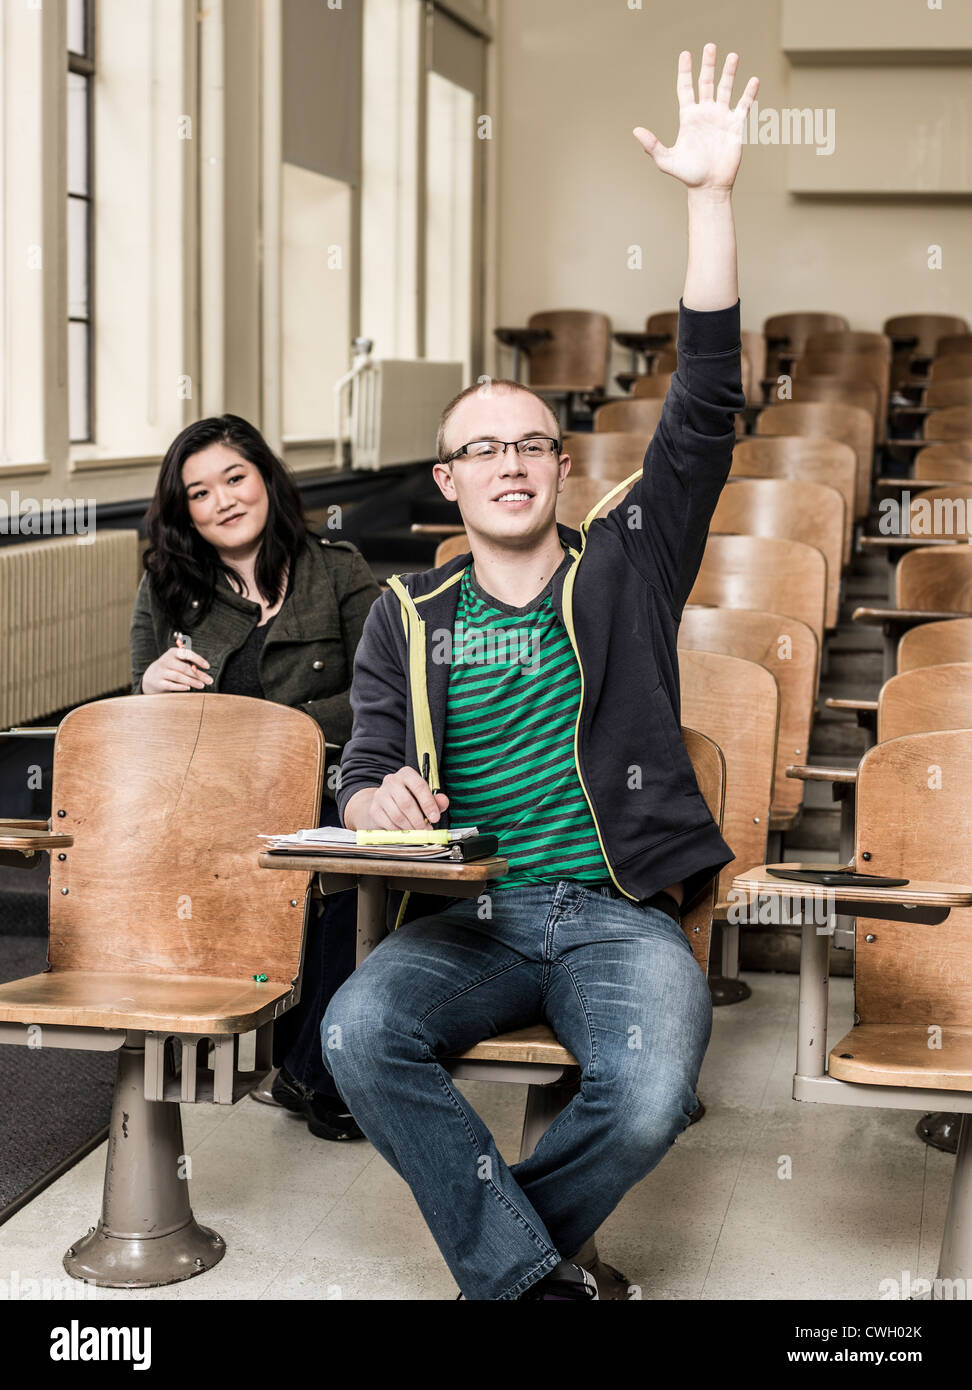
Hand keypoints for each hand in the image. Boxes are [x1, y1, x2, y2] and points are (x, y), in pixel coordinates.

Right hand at [140, 646, 212, 693]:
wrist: (151, 676)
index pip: (186, 654)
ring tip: (202, 685)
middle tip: (209, 680)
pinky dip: (181, 687)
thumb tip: (203, 668)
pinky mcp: (158, 682)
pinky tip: (189, 688)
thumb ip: (189, 661)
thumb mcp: (177, 660)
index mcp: (172, 652)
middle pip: (184, 668)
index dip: (198, 660)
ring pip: (179, 677)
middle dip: (199, 675)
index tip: (207, 666)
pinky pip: (171, 685)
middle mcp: (165, 661)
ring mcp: (161, 672)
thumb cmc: (171, 667)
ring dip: (192, 681)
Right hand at [348, 770, 449, 830]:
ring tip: (417, 832)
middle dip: (419, 820)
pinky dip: (399, 831)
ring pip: (397, 815)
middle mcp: (392, 781)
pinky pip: (388, 823)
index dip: (428, 804)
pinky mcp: (374, 809)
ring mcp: (380, 794)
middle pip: (406, 802)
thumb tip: (443, 801)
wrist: (384, 804)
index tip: (435, 818)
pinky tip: (405, 832)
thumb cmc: (408, 799)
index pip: (419, 786)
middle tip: (426, 830)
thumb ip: (436, 800)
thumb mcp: (424, 798)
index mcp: (407, 774)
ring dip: (410, 827)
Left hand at [633, 44, 757, 192]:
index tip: (685, 54)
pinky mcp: (735, 126)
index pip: (686, 88)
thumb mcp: (666, 160)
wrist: (709, 188)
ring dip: (729, 72)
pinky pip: (743, 106)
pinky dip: (748, 93)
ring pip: (726, 89)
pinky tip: (753, 80)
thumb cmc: (688, 175)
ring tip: (733, 55)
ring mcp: (721, 118)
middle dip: (708, 64)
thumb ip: (652, 145)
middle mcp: (705, 114)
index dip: (685, 71)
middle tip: (710, 46)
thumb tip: (635, 130)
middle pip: (706, 82)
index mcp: (688, 117)